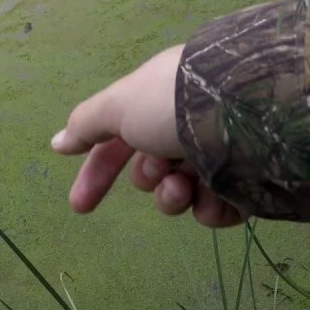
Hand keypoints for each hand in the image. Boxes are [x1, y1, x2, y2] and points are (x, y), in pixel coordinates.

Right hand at [50, 45, 245, 227]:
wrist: (251, 112)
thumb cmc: (175, 103)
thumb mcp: (120, 104)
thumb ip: (87, 123)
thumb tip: (58, 142)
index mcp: (158, 101)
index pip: (118, 140)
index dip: (98, 171)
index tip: (80, 206)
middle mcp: (188, 125)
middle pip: (151, 171)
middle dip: (149, 180)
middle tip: (161, 173)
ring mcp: (221, 153)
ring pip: (182, 193)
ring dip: (176, 196)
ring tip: (187, 186)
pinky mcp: (250, 180)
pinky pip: (218, 208)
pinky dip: (212, 208)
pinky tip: (218, 196)